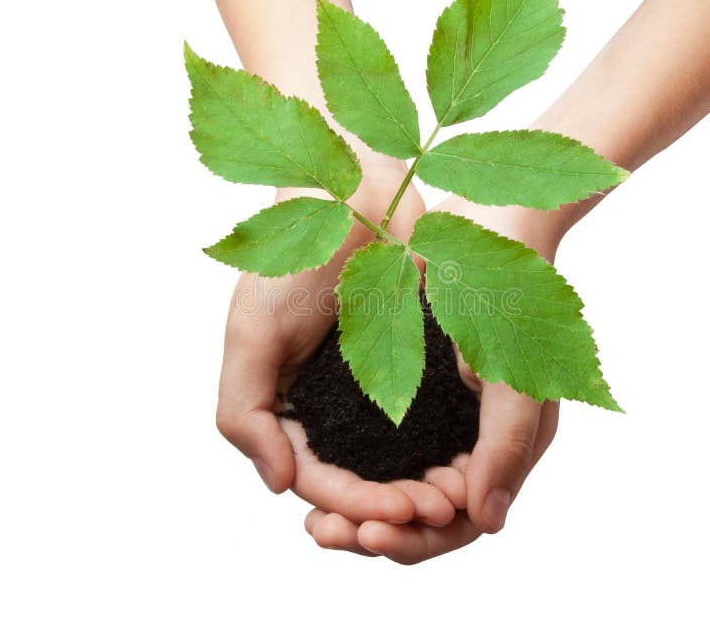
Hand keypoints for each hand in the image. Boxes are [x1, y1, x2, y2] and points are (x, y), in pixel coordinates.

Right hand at [215, 163, 456, 528]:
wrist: (350, 197)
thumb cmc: (292, 259)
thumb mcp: (250, 334)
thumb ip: (244, 414)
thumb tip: (278, 485)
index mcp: (278, 405)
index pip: (314, 477)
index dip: (355, 503)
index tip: (401, 513)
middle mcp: (320, 406)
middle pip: (356, 479)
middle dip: (393, 504)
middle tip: (439, 511)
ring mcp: (361, 389)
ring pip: (390, 462)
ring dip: (419, 485)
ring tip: (456, 496)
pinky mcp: (401, 367)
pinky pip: (420, 424)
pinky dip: (438, 448)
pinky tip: (465, 461)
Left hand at [303, 196, 562, 562]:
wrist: (487, 224)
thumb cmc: (512, 293)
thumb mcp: (517, 371)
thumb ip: (507, 445)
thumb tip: (484, 522)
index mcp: (506, 447)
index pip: (459, 522)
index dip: (415, 540)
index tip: (368, 536)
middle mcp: (472, 442)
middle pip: (421, 514)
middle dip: (376, 530)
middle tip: (322, 533)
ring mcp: (441, 418)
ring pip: (398, 486)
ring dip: (359, 506)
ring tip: (316, 519)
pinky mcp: (413, 392)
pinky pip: (381, 447)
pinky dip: (355, 466)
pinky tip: (317, 468)